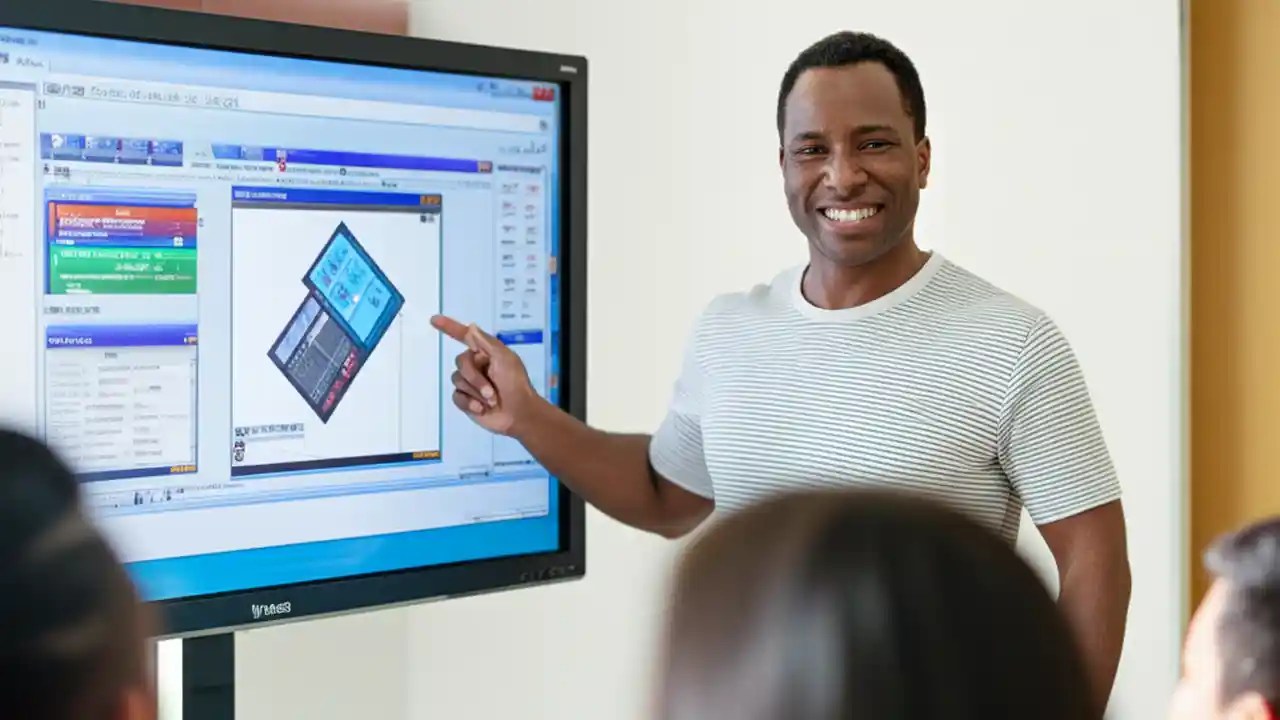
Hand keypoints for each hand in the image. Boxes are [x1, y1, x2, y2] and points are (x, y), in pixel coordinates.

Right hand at [430, 314, 538, 435]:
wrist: (519, 413)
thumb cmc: (516, 384)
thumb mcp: (505, 359)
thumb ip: (486, 343)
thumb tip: (471, 327)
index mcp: (485, 352)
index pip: (464, 336)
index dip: (449, 327)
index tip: (434, 320)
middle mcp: (476, 365)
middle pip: (460, 362)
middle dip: (475, 377)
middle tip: (491, 390)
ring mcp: (470, 383)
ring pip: (457, 380)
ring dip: (475, 391)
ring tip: (491, 400)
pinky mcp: (466, 400)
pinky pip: (456, 396)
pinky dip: (469, 403)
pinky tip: (482, 409)